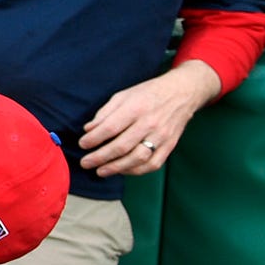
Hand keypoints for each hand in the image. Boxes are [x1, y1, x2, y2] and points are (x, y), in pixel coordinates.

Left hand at [79, 64, 218, 177]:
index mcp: (136, 108)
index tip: (82, 144)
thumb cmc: (147, 94)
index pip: (110, 128)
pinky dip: (136, 170)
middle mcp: (150, 123)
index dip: (94, 139)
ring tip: (100, 171)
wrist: (181, 93)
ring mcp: (161, 136)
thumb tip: (88, 129)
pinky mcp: (170, 145)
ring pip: (137, 158)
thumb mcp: (123, 96)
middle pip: (122, 146)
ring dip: (116, 168)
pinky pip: (153, 164)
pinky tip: (122, 170)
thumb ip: (104, 113)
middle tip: (85, 163)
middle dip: (100, 157)